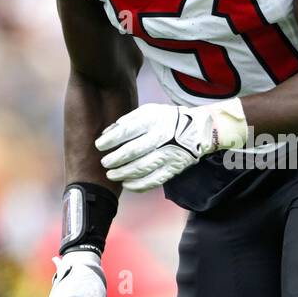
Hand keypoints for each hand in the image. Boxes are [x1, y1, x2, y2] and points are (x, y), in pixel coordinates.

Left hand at [96, 99, 247, 191]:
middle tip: (104, 163)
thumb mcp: (149, 111)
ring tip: (112, 175)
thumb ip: (128, 120)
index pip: (126, 132)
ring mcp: (168, 155)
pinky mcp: (173, 169)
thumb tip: (107, 133)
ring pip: (141, 168)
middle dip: (114, 160)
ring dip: (123, 174)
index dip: (110, 140)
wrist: (198, 130)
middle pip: (132, 152)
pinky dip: (138, 185)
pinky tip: (127, 184)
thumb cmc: (167, 119)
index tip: (99, 145)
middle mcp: (161, 138)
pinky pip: (153, 181)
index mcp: (153, 121)